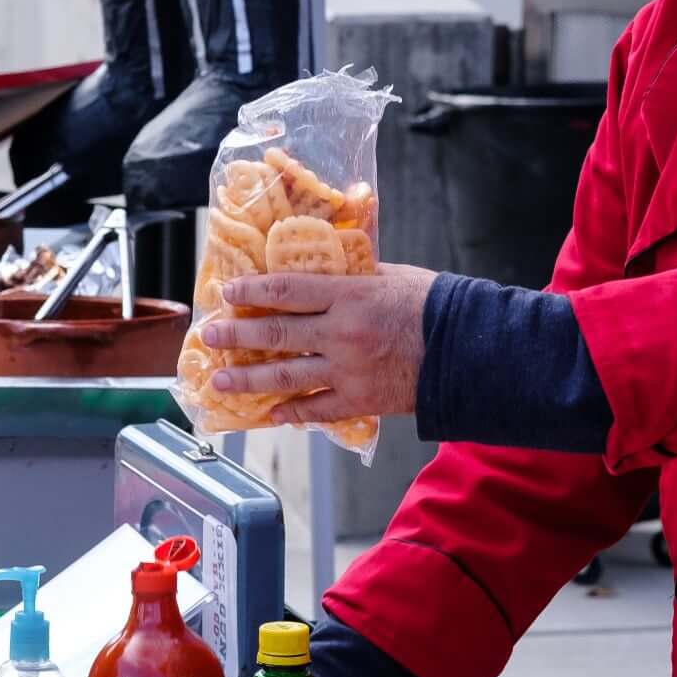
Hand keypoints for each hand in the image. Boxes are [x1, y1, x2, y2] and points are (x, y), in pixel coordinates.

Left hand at [201, 264, 436, 423]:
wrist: (468, 351)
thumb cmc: (434, 306)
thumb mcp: (392, 274)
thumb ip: (352, 273)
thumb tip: (321, 262)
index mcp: (350, 295)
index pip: (287, 290)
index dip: (252, 291)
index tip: (227, 292)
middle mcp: (342, 333)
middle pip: (276, 334)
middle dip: (236, 335)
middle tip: (209, 335)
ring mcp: (349, 371)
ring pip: (286, 377)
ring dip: (248, 379)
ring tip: (220, 380)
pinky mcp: (360, 401)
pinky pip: (316, 410)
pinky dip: (290, 413)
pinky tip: (268, 414)